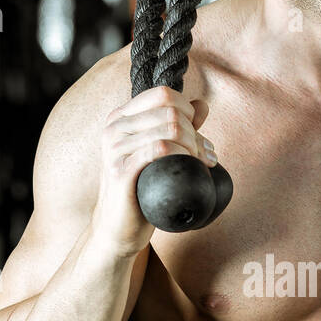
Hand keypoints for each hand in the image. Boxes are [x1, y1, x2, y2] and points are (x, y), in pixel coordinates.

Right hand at [91, 86, 217, 253]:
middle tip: (206, 156)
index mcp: (121, 117)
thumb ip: (178, 126)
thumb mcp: (157, 152)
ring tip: (202, 164)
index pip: (163, 94)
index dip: (188, 111)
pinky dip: (181, 155)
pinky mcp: (119, 171)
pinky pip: (158, 150)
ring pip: (168, 129)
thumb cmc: (141, 188)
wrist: (118, 226)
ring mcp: (114, 149)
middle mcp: (114, 128)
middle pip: (170, 111)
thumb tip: (202, 104)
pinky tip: (188, 167)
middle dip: (195, 133)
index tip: (198, 136)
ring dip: (194, 146)